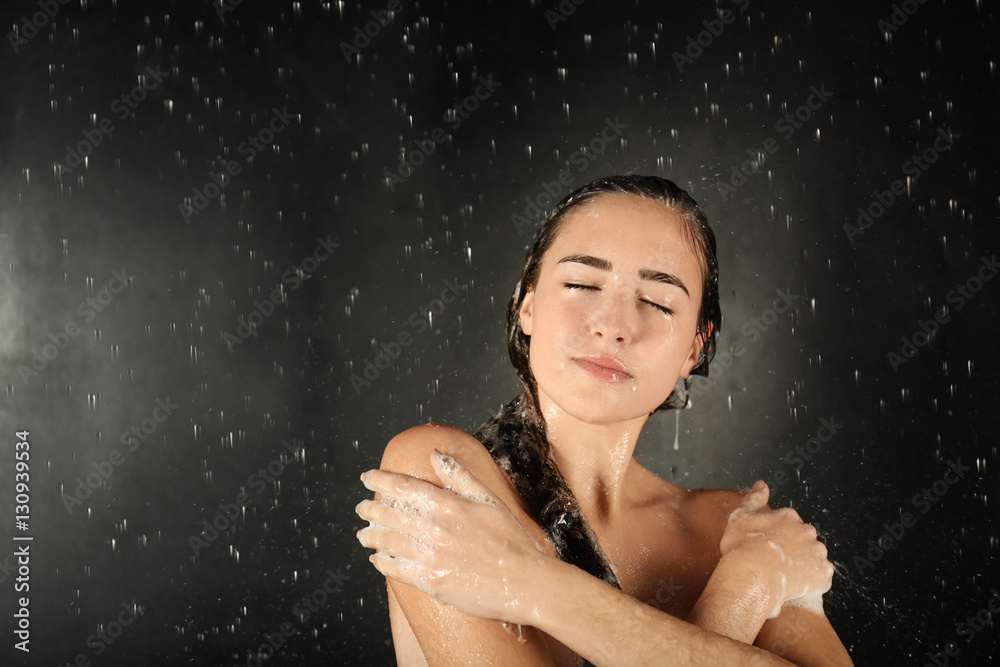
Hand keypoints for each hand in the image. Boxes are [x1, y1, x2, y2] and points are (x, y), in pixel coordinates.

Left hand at [355, 450, 552, 624]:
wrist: (525, 582)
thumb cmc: (513, 541)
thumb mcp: (490, 500)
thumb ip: (460, 477)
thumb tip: (436, 455)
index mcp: (449, 505)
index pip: (404, 487)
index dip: (381, 480)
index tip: (368, 477)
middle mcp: (434, 529)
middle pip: (390, 514)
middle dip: (371, 509)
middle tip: (361, 507)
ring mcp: (430, 557)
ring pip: (388, 542)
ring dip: (372, 536)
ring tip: (363, 533)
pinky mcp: (431, 582)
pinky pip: (397, 570)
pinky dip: (382, 563)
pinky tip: (377, 559)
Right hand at [720, 481, 833, 616]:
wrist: (751, 577)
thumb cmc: (742, 548)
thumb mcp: (740, 517)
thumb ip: (754, 498)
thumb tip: (762, 485)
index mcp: (788, 517)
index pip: (789, 523)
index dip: (778, 535)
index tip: (769, 545)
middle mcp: (806, 531)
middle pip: (803, 538)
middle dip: (794, 547)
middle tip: (777, 560)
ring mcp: (817, 552)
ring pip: (814, 556)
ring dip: (804, 562)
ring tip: (786, 573)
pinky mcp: (823, 572)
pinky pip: (821, 576)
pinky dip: (813, 579)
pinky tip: (797, 583)